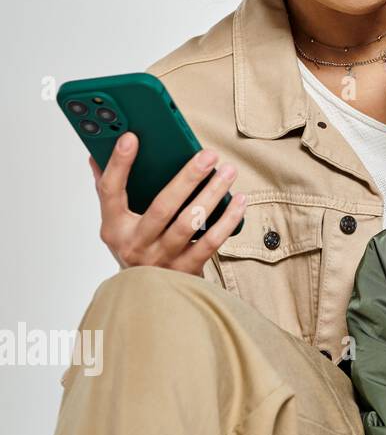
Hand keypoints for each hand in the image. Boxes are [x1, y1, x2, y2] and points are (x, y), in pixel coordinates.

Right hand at [91, 131, 245, 276]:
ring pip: (189, 223)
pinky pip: (210, 242)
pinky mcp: (186, 270)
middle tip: (208, 155)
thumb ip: (110, 190)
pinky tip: (239, 200)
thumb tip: (97, 154)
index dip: (118, 165)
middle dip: (187, 178)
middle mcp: (136, 244)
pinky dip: (228, 220)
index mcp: (114, 228)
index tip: (131, 137)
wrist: (147, 297)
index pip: (110, 192)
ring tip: (227, 172)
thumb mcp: (118, 223)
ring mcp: (162, 259)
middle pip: (162, 207)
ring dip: (212, 195)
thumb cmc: (136, 248)